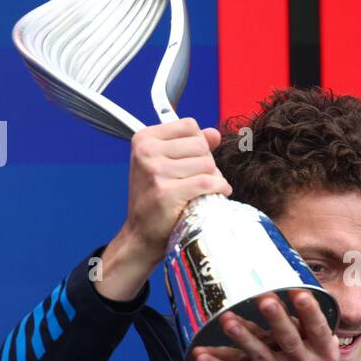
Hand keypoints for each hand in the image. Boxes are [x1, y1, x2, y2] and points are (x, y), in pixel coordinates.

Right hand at [95, 119, 229, 301]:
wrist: (142, 233)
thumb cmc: (154, 198)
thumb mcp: (165, 163)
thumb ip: (190, 145)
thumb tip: (214, 133)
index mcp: (144, 139)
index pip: (189, 126)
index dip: (198, 144)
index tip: (191, 161)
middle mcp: (146, 152)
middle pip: (201, 146)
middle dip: (206, 164)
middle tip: (196, 180)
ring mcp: (155, 172)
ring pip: (207, 164)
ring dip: (213, 178)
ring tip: (201, 190)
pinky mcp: (167, 192)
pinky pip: (208, 182)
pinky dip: (219, 188)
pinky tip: (217, 193)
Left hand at [191, 290, 340, 360]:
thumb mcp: (327, 357)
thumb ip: (317, 332)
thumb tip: (303, 296)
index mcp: (323, 354)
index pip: (319, 330)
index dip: (310, 312)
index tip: (299, 293)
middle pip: (289, 340)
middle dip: (277, 320)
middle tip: (265, 300)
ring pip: (259, 355)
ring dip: (242, 338)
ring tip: (228, 321)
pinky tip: (201, 355)